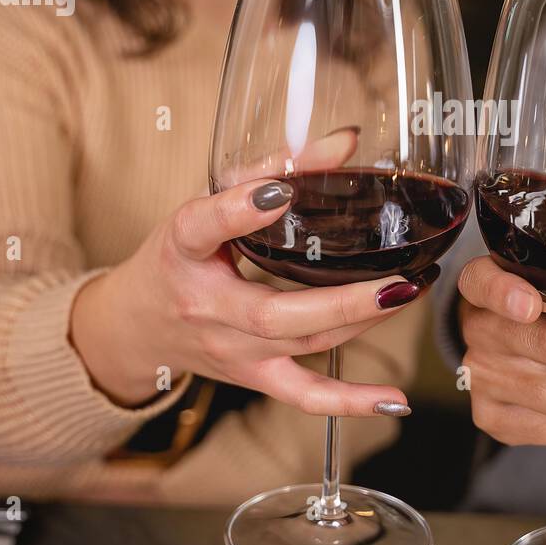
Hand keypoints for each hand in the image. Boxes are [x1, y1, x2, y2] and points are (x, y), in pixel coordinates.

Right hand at [71, 129, 430, 416]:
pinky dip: (350, 402)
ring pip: (303, 345)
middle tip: (397, 279)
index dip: (239, 210)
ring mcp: (231, 350)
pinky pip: (303, 397)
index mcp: (183, 251)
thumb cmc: (178, 257)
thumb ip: (270, 168)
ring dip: (363, 323)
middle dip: (343, 301)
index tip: (279, 191)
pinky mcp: (252, 376)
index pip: (200, 229)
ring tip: (411, 293)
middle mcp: (206, 308)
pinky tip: (395, 399)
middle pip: (274, 314)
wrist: (134, 326)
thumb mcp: (205, 203)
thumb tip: (345, 143)